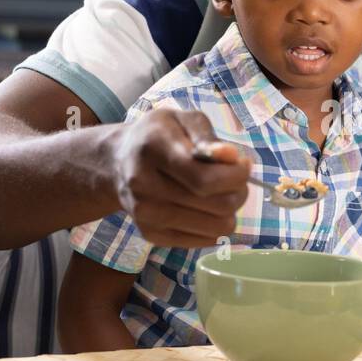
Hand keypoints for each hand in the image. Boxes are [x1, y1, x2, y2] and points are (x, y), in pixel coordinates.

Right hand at [111, 109, 249, 247]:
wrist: (119, 162)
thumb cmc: (159, 136)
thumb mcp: (182, 120)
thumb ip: (208, 137)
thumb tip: (232, 157)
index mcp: (152, 151)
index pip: (206, 180)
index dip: (237, 175)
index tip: (243, 164)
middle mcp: (143, 187)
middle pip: (218, 206)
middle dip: (239, 191)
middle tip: (234, 178)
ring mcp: (145, 216)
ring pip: (217, 228)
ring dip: (230, 210)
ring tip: (219, 192)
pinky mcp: (152, 235)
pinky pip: (206, 240)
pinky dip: (214, 224)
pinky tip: (204, 207)